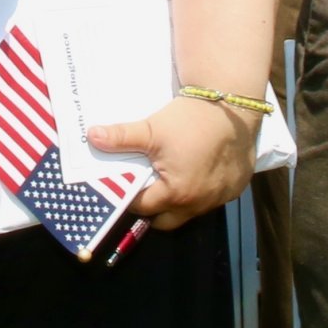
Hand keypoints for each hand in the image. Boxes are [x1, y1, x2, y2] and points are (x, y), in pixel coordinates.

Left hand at [88, 96, 258, 230]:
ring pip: (190, 211)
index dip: (130, 198)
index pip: (143, 207)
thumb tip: (91, 136)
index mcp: (175, 193)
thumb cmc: (189, 120)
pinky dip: (201, 192)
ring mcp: (219, 199)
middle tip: (146, 187)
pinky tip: (197, 172)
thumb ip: (121, 137)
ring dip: (178, 202)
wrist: (233, 107)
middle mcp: (198, 204)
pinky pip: (212, 200)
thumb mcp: (152, 129)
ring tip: (170, 179)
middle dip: (154, 209)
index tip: (125, 185)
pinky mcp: (235, 190)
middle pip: (166, 221)